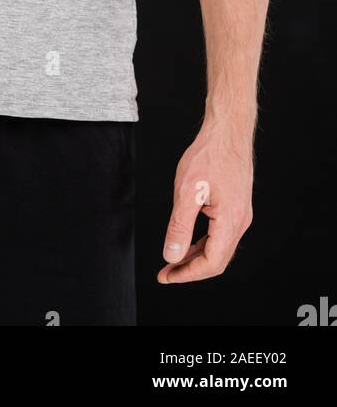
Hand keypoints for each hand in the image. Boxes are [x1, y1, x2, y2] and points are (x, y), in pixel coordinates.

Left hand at [158, 119, 253, 282]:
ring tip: (174, 260)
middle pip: (217, 260)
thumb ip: (179, 227)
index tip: (166, 275)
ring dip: (196, 257)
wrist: (228, 130)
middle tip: (166, 272)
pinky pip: (220, 234)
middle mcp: (240, 222)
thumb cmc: (210, 154)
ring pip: (219, 247)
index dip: (187, 274)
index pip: (211, 263)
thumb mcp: (187, 191)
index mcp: (230, 222)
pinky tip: (188, 241)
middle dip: (190, 269)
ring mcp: (240, 214)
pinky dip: (203, 242)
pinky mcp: (236, 206)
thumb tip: (172, 255)